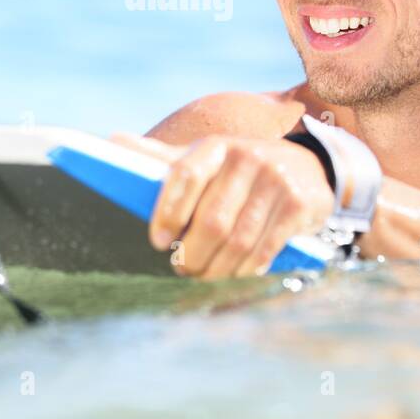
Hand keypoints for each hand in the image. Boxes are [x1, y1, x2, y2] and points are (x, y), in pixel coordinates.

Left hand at [113, 133, 334, 278]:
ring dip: (217, 269)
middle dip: (192, 254)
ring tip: (203, 279)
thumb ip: (163, 158)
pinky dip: (247, 270)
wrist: (307, 166)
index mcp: (215, 146)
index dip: (168, 212)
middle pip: (212, 219)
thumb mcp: (205, 158)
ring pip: (237, 239)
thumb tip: (112, 139)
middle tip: (182, 269)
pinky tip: (236, 278)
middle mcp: (247, 157)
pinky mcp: (298, 204)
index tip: (158, 243)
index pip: (185, 176)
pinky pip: (265, 247)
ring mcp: (275, 180)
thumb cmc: (239, 170)